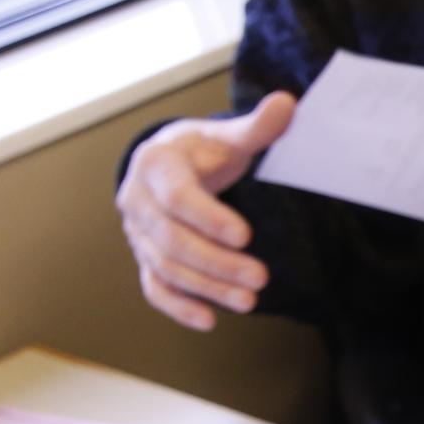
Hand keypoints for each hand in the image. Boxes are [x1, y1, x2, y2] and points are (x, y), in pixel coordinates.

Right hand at [115, 93, 294, 330]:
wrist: (168, 161)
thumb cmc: (202, 149)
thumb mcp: (227, 135)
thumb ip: (258, 126)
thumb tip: (288, 103)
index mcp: (155, 165)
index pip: (178, 197)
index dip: (209, 218)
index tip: (245, 236)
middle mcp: (136, 201)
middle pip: (171, 239)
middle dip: (215, 262)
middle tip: (259, 278)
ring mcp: (136, 232)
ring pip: (165, 266)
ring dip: (206, 287)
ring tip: (249, 301)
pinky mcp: (143, 255)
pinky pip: (153, 286)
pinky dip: (177, 306)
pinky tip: (208, 320)